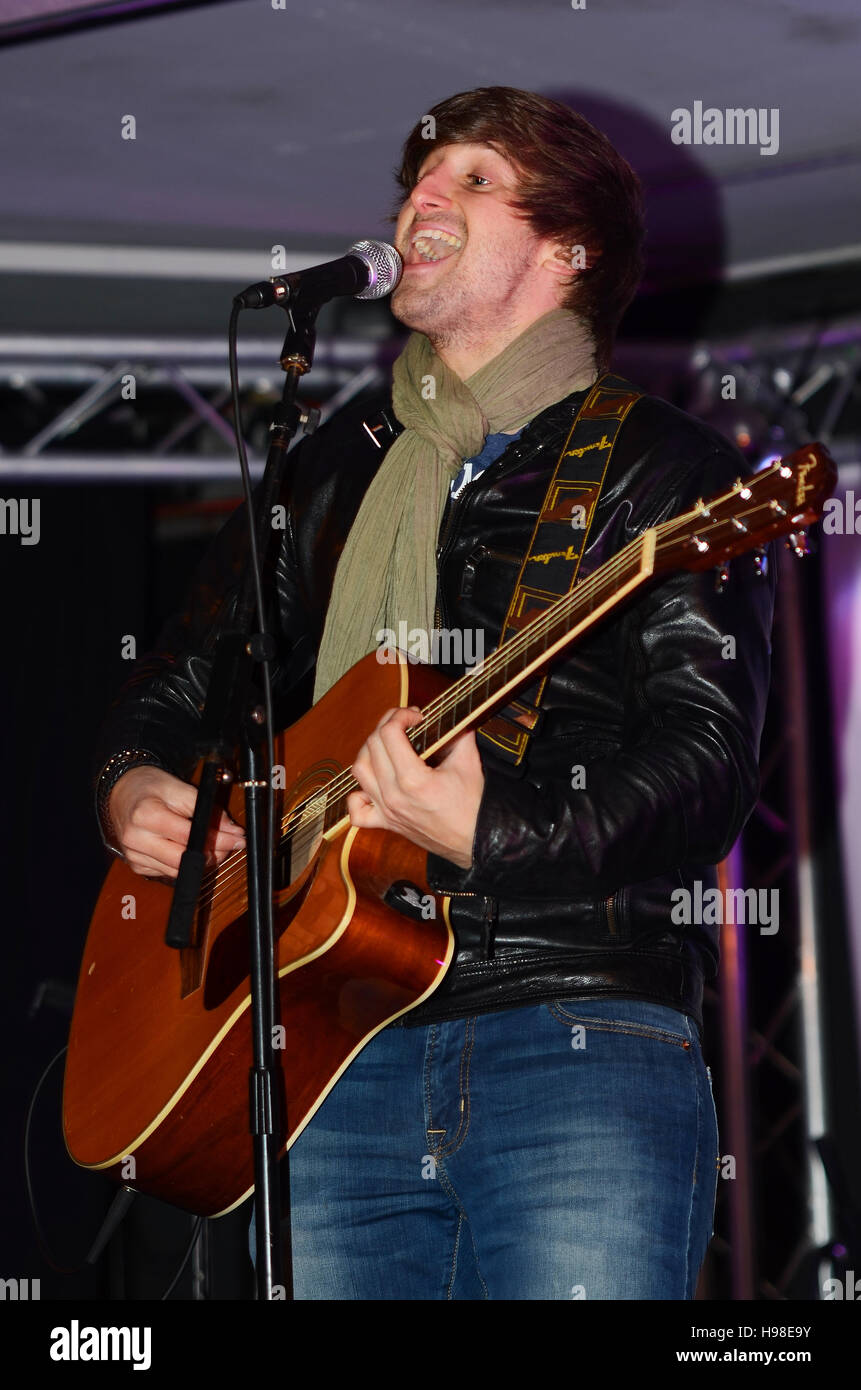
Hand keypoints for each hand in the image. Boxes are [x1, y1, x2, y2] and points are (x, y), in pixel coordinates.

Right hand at [107, 765, 245, 878]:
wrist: (122, 792)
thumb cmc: (149, 787)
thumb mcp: (177, 787)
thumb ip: (206, 808)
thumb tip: (232, 830)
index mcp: (145, 816)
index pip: (189, 836)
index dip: (217, 840)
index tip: (237, 838)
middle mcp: (136, 839)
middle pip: (183, 859)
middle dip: (213, 854)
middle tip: (231, 844)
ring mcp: (135, 855)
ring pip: (177, 870)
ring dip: (201, 861)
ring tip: (215, 846)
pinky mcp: (137, 865)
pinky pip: (167, 871)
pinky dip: (184, 863)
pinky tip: (192, 850)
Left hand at [347, 706, 483, 868]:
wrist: (476, 842)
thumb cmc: (474, 806)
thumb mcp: (469, 762)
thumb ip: (458, 733)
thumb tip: (451, 715)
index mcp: (414, 781)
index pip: (389, 734)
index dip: (401, 716)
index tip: (416, 716)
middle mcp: (394, 796)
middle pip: (372, 746)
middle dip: (387, 725)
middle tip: (405, 723)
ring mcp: (387, 811)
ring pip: (359, 771)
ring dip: (370, 750)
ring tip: (387, 745)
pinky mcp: (386, 823)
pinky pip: (356, 811)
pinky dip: (357, 794)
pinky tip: (373, 783)